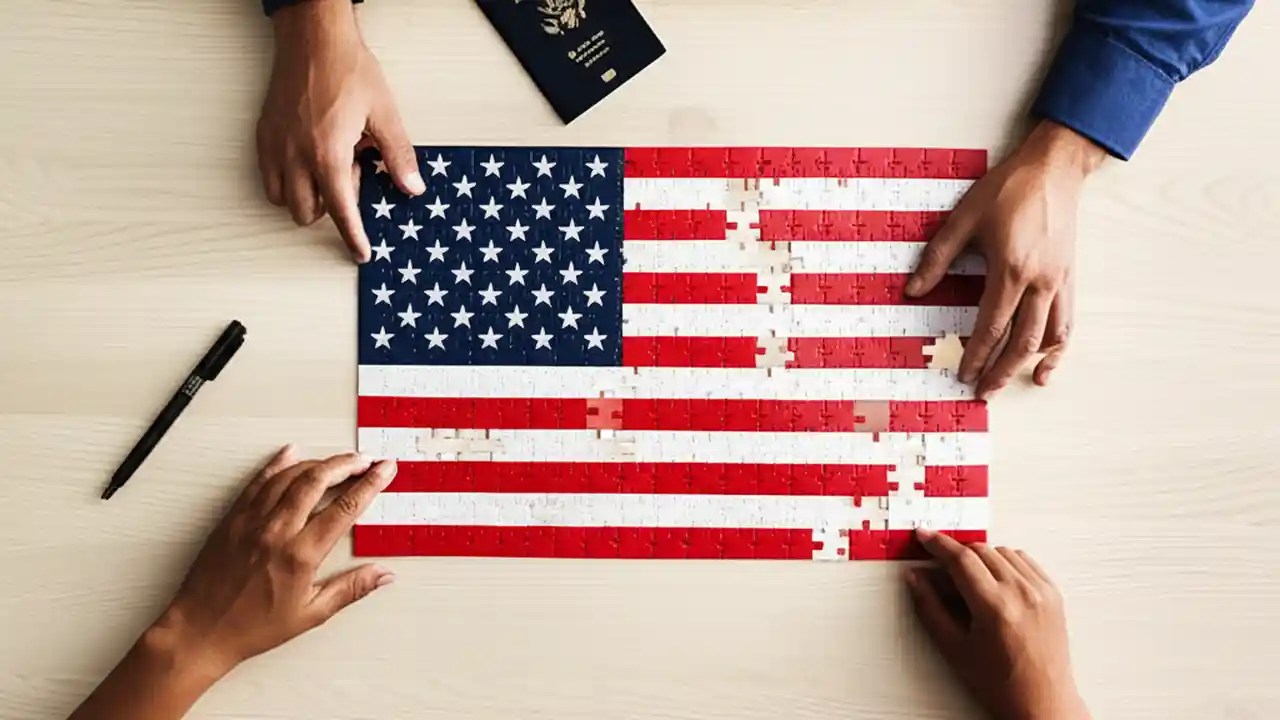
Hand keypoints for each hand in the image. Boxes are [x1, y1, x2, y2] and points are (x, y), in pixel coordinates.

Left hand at [68, 448, 397, 719]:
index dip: (369, 484)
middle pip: (318, 480)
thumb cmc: (251, 626)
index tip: (384, 470)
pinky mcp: (233, 518)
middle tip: (365, 459)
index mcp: (300, 555)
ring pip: (289, 475)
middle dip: (347, 464)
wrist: (200, 629)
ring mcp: (252, 521)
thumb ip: (351, 589)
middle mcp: (277, 531)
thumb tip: (383, 574)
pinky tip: (290, 455)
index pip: (344, 508)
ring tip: (338, 460)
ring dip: (318, 462)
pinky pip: (258, 481)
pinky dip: (278, 464)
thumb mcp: (310, 613)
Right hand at [256, 0, 422, 262]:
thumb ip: (398, 156)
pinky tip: (308, 158)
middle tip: (351, 174)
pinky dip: (286, 182)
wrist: (313, 38)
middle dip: (329, 209)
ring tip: (328, 164)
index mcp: (328, 153)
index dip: (351, 236)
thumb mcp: (385, 113)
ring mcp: (275, 146)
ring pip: (282, 200)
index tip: (360, 253)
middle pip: (305, 213)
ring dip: (306, 196)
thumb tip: (412, 187)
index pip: (340, 210)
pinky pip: (268, 178)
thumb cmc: (348, 70)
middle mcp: (295, 155)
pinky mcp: (263, 136)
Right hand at [906, 530, 1088, 719]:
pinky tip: (994, 582)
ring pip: (1002, 551)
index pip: (960, 559)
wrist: (1042, 703)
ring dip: (981, 558)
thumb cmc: (1001, 684)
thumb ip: (930, 607)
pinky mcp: (1053, 594)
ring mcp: (1041, 592)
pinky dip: (1005, 563)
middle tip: (940, 569)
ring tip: (970, 583)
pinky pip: (1024, 560)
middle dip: (956, 554)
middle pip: (980, 551)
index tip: (924, 536)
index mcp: (995, 607)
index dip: (937, 544)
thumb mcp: (954, 648)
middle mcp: (1022, 594)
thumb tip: (915, 578)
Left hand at [907, 120, 1105, 398]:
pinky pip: (1067, 321)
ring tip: (1013, 384)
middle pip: (1021, 341)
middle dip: (1000, 370)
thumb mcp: (962, 220)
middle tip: (982, 392)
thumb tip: (912, 291)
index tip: (963, 374)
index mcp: (1012, 269)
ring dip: (1028, 364)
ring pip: (1048, 336)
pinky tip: (1048, 364)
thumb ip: (936, 259)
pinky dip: (1058, 347)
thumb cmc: (1007, 190)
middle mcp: (1040, 281)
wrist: (1054, 168)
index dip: (976, 354)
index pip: (991, 325)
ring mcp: (1059, 281)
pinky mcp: (1069, 277)